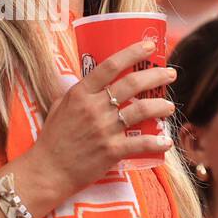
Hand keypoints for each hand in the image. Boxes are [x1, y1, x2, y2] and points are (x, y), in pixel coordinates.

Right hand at [23, 38, 175, 205]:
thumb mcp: (58, 107)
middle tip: (170, 75)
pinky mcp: (111, 151)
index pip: (110, 65)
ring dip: (160, 106)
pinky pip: (141, 143)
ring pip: (141, 110)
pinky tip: (166, 141)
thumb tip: (90, 81)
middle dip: (156, 76)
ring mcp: (104, 129)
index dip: (133, 52)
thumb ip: (77, 93)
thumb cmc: (52, 139)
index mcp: (80, 93)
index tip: (150, 46)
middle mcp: (94, 108)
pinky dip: (157, 142)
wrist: (48, 171)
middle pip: (132, 84)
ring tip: (169, 106)